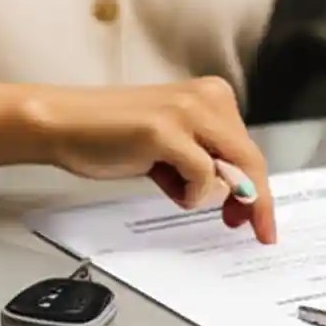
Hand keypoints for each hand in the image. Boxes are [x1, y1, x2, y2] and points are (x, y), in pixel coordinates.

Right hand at [21, 76, 275, 242]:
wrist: (65, 125)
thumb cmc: (113, 136)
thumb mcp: (172, 147)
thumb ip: (205, 163)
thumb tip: (238, 198)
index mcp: (211, 95)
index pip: (249, 149)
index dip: (258, 190)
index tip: (260, 219)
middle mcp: (206, 98)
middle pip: (251, 162)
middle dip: (253, 204)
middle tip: (248, 230)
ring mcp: (187, 112)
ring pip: (233, 172)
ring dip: (207, 194)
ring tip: (168, 182)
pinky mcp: (166, 131)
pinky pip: (203, 178)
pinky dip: (187, 192)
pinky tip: (159, 178)